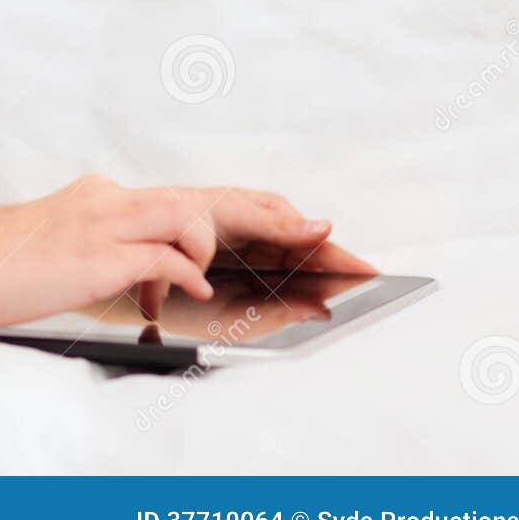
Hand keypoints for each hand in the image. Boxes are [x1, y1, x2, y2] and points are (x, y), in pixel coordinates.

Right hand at [0, 175, 217, 326]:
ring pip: (183, 217)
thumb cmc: (2, 264)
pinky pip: (167, 258)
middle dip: (204, 234)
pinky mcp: (102, 258)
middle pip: (182, 199)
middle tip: (200, 264)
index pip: (160, 197)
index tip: (186, 255)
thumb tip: (124, 260)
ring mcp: (102, 225)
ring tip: (198, 274)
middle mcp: (102, 199)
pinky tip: (193, 290)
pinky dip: (190, 275)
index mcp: (92, 192)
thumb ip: (93, 234)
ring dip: (201, 249)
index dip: (182, 228)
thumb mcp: (58, 233)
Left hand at [134, 186, 377, 319]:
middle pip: (308, 265)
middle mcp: (267, 238)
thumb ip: (276, 223)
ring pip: (290, 281)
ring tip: (329, 308)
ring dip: (307, 295)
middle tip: (360, 296)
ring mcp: (253, 259)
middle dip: (332, 280)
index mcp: (273, 215)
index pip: (317, 243)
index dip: (344, 259)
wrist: (146, 225)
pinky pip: (267, 293)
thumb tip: (321, 227)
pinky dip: (279, 303)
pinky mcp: (237, 277)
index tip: (372, 275)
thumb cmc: (187, 207)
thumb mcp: (232, 211)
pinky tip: (289, 311)